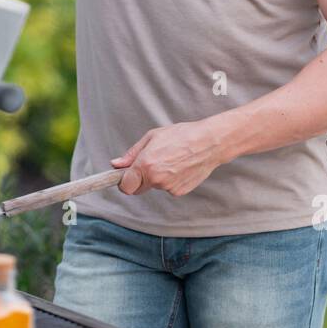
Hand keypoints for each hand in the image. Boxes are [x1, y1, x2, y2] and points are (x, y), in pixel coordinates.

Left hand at [111, 120, 230, 196]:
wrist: (210, 143)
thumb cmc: (182, 135)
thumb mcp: (152, 137)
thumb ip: (132, 154)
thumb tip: (116, 164)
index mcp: (146, 165)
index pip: (125, 187)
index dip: (123, 181)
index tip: (125, 175)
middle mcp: (156, 179)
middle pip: (138, 189)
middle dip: (139, 179)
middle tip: (149, 163)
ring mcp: (169, 187)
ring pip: (155, 186)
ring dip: (157, 177)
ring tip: (171, 159)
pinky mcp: (180, 192)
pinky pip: (168, 187)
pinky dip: (170, 179)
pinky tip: (179, 166)